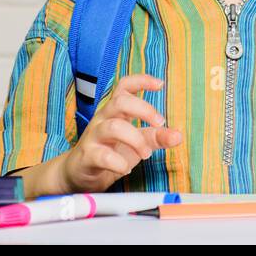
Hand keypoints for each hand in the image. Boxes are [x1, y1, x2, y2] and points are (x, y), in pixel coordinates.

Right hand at [60, 73, 182, 191]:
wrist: (77, 174)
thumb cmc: (109, 152)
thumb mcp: (136, 143)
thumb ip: (156, 138)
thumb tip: (178, 136)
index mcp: (115, 111)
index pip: (124, 86)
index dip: (141, 80)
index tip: (160, 84)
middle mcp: (103, 119)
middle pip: (121, 101)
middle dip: (144, 110)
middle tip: (159, 123)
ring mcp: (93, 136)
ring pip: (113, 127)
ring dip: (136, 140)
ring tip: (146, 154)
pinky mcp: (87, 156)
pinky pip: (103, 155)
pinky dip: (119, 163)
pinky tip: (126, 168)